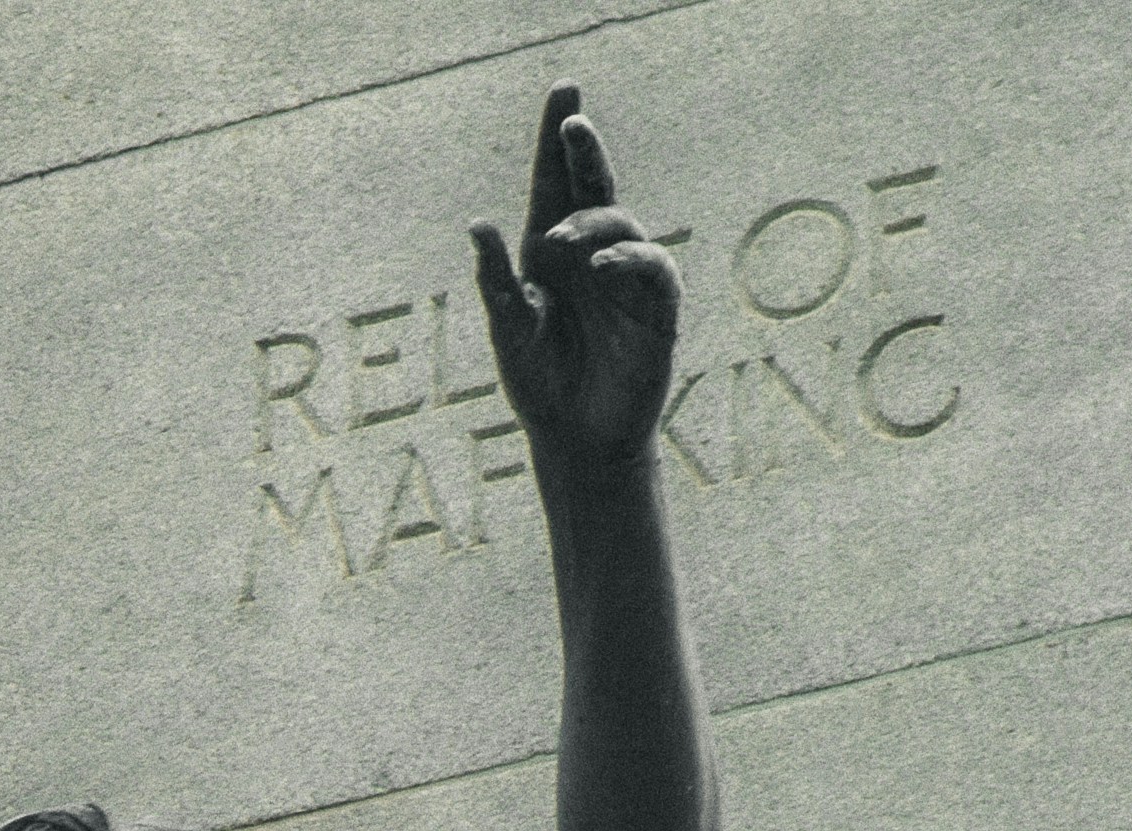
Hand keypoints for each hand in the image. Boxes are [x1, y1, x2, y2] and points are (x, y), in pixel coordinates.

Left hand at [468, 85, 681, 469]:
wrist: (577, 440)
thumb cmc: (540, 384)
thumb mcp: (509, 331)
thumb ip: (494, 281)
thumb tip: (477, 225)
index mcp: (549, 251)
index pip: (554, 183)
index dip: (557, 139)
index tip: (563, 89)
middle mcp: (589, 254)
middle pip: (593, 184)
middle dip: (585, 149)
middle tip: (572, 121)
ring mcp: (625, 278)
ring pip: (620, 222)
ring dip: (590, 223)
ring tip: (558, 242)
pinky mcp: (654, 309)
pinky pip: (652, 269)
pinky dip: (629, 260)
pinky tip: (600, 266)